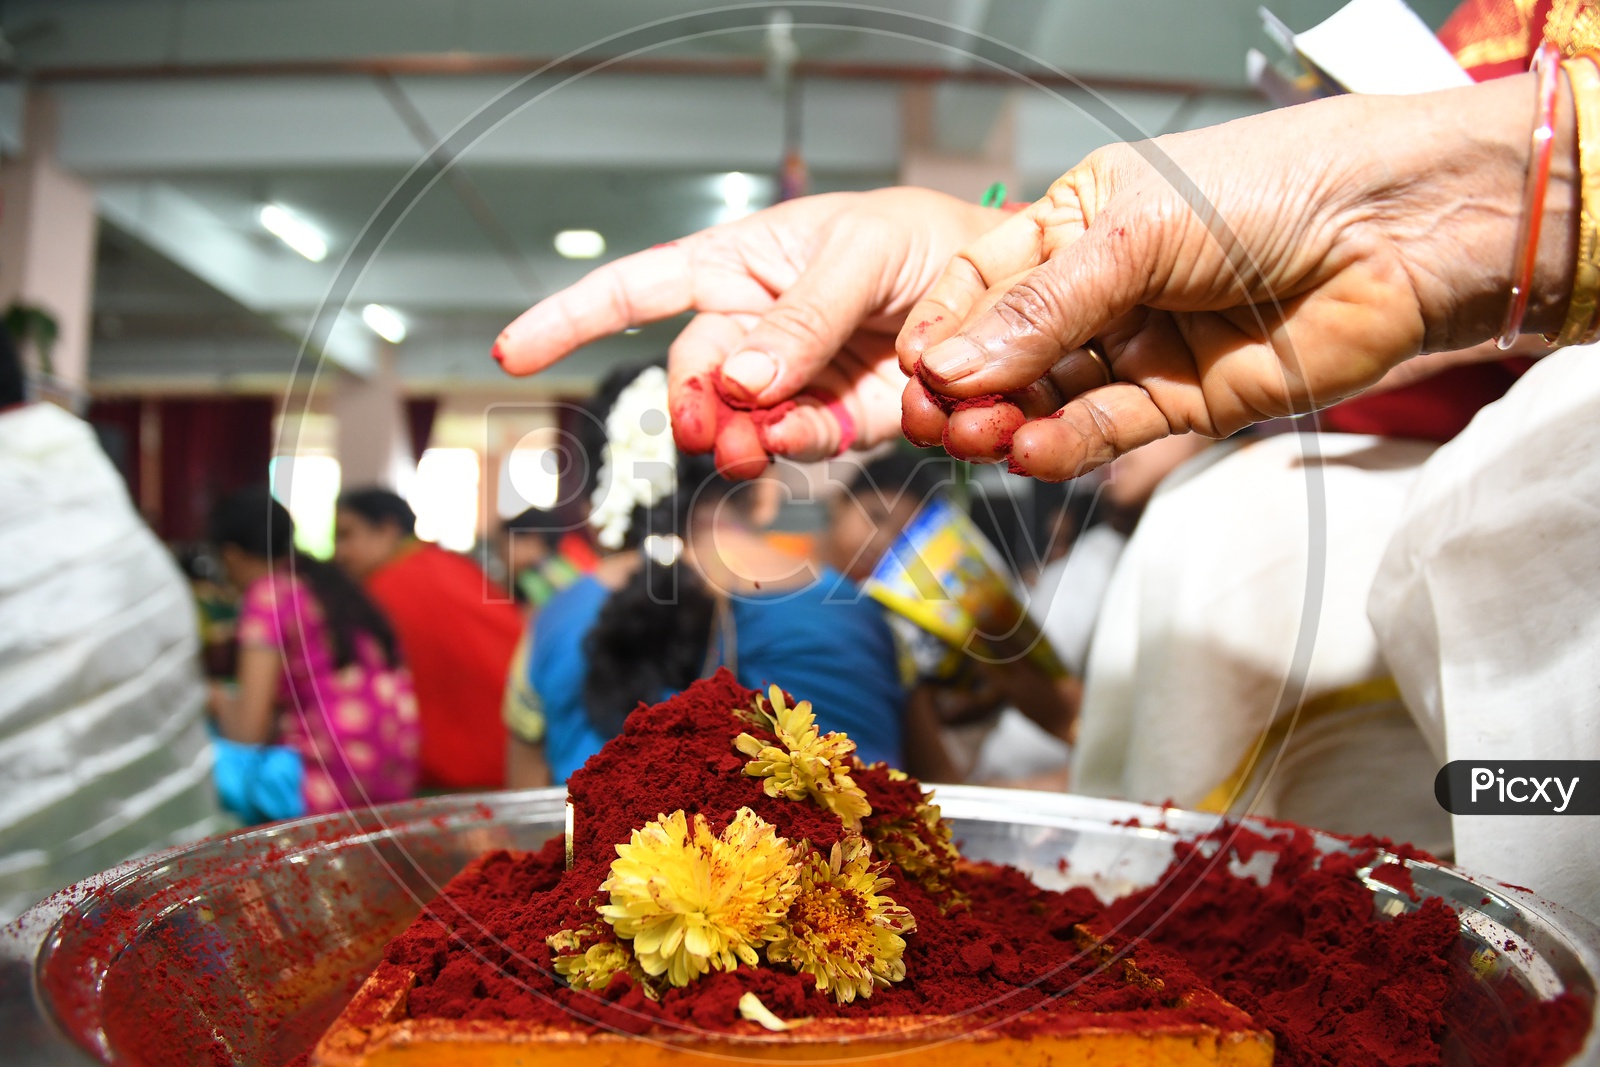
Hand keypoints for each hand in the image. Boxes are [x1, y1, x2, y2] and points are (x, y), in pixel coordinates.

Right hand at [494, 189, 1003, 474]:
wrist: (1012, 298)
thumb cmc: (925, 240)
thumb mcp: (862, 252)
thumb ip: (801, 314)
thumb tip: (734, 378)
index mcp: (744, 262)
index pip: (641, 286)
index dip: (574, 317)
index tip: (515, 350)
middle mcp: (758, 326)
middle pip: (695, 371)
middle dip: (692, 401)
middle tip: (711, 426)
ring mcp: (796, 381)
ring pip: (739, 420)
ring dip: (734, 440)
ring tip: (744, 450)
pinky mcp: (842, 424)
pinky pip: (800, 443)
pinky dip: (793, 449)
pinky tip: (791, 442)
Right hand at [897, 73, 1577, 479]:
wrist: (1399, 231)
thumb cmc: (1272, 188)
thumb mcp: (1136, 232)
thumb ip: (1044, 307)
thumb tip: (950, 367)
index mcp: (1080, 221)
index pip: (984, 279)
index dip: (946, 324)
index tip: (914, 365)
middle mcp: (1104, 287)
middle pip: (1010, 348)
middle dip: (967, 385)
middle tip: (934, 418)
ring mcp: (1143, 347)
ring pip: (1052, 396)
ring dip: (1010, 422)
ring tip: (978, 439)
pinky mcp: (1187, 404)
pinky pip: (1109, 430)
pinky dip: (1067, 445)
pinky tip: (1031, 451)